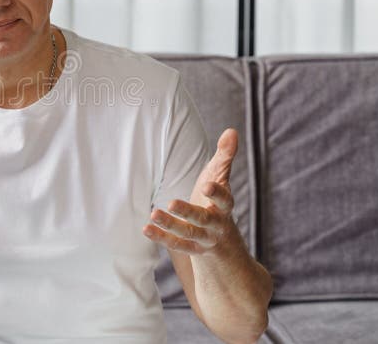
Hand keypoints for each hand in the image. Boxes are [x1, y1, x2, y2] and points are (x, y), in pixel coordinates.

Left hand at [143, 128, 242, 256]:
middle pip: (204, 220)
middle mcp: (216, 224)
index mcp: (225, 206)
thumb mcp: (220, 177)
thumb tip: (232, 130)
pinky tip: (146, 228)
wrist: (221, 240)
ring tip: (154, 213)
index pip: (225, 200)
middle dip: (189, 212)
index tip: (206, 185)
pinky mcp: (191, 248)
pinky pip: (176, 244)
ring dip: (171, 225)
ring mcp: (204, 238)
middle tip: (172, 202)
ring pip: (188, 234)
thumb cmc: (216, 200)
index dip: (217, 194)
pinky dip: (161, 237)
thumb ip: (225, 156)